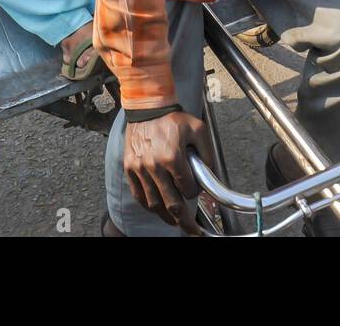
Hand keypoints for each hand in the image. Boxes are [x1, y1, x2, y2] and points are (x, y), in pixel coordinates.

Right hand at [122, 109, 214, 234]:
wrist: (148, 108)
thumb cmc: (173, 117)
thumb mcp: (199, 130)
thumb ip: (207, 154)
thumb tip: (209, 175)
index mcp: (173, 157)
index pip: (187, 189)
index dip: (194, 193)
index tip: (196, 191)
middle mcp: (154, 166)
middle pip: (170, 203)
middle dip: (183, 221)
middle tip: (192, 231)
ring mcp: (140, 169)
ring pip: (153, 203)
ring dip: (165, 217)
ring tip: (174, 222)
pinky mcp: (129, 168)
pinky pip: (139, 195)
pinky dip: (148, 205)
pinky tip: (156, 209)